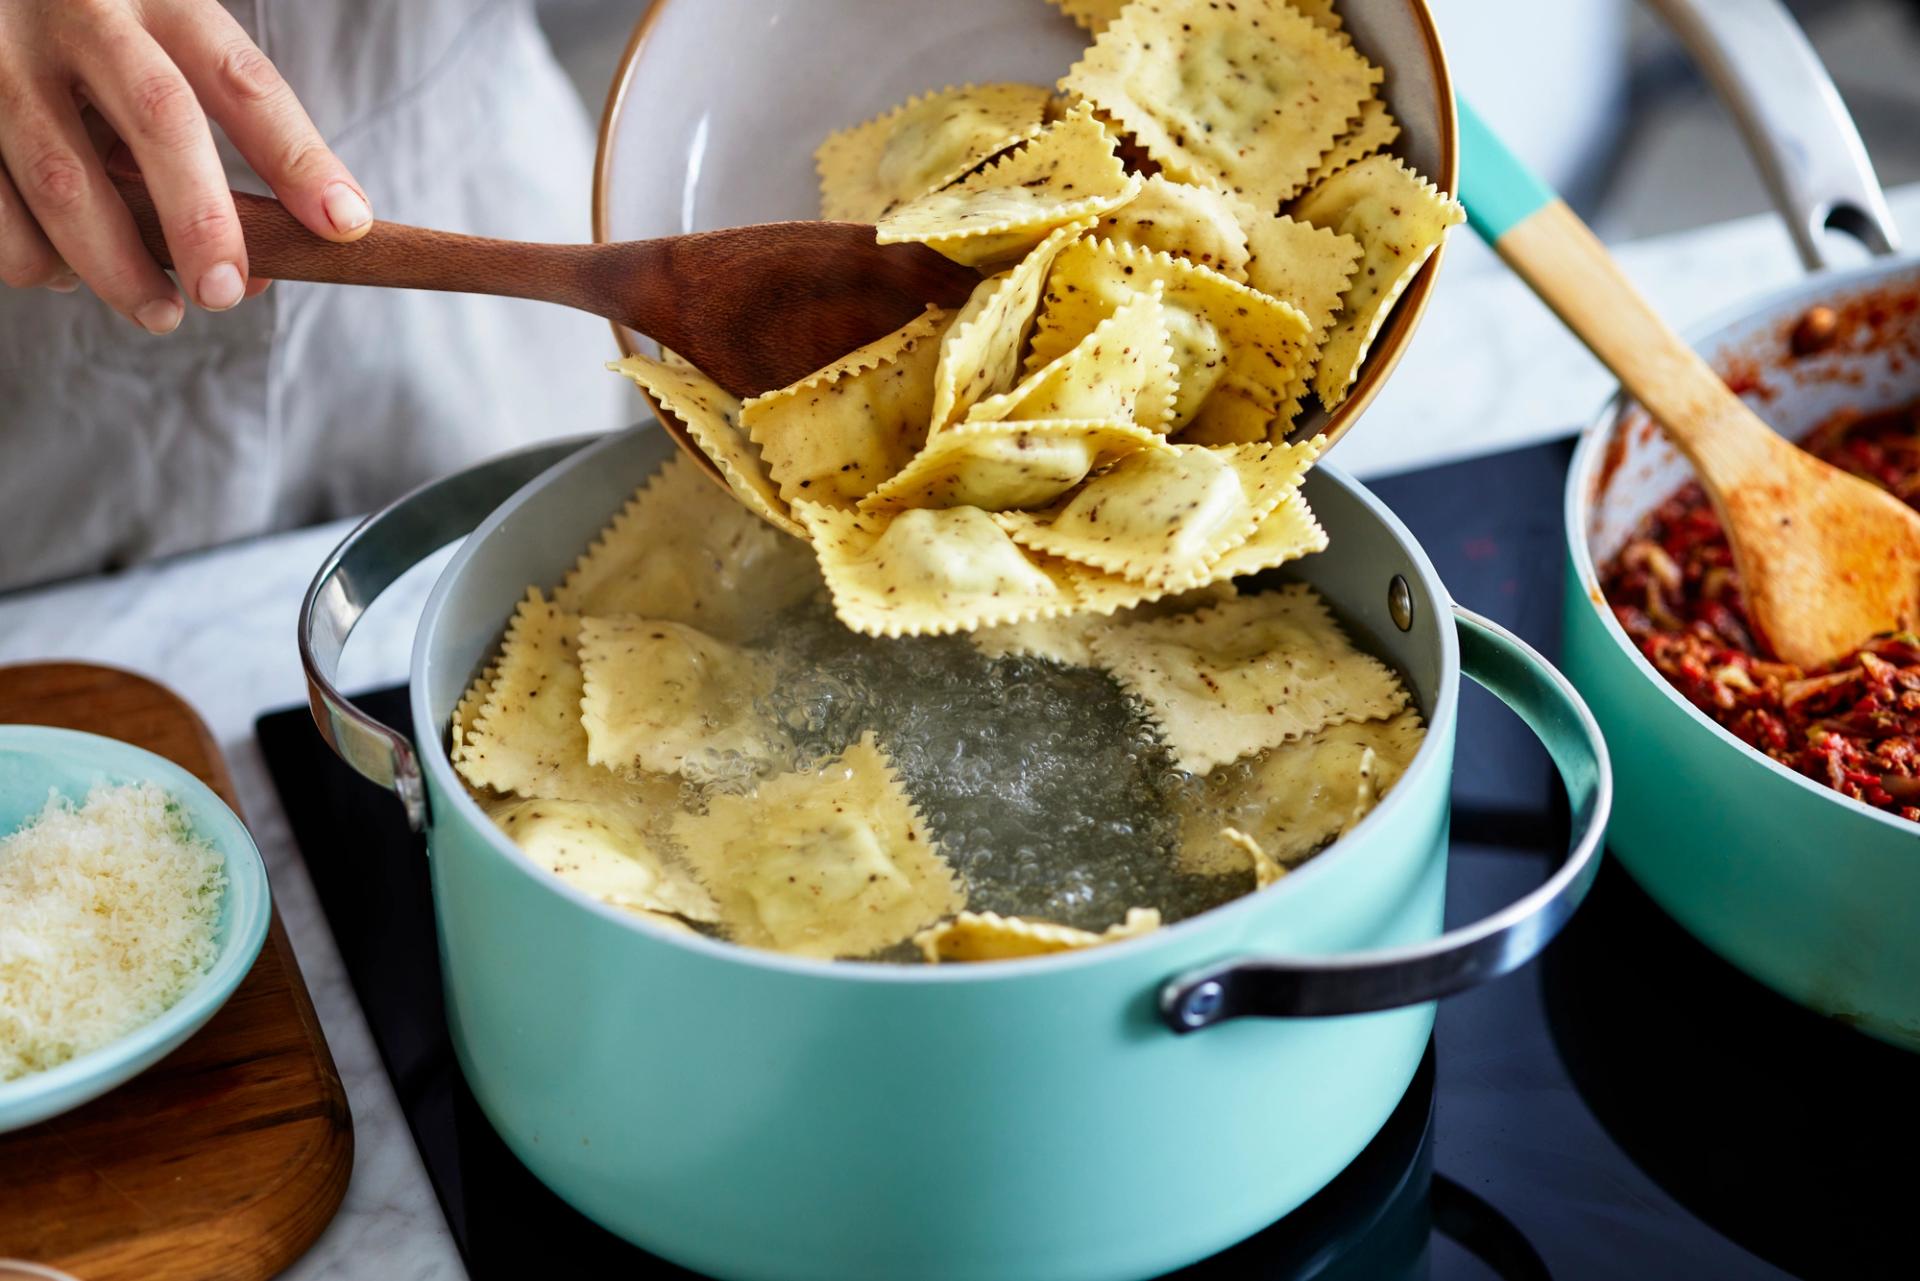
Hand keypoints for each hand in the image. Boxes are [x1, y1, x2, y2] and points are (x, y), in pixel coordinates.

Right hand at [0, 0, 371, 331]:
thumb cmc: (91, 48)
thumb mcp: (159, 64)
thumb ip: (209, 151)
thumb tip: (251, 276)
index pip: (245, 81)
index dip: (298, 158)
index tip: (344, 227)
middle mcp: (81, 13)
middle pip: (160, 118)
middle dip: (200, 220)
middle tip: (224, 294)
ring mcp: (0, 57)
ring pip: (59, 176)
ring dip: (114, 265)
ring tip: (158, 309)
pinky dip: (32, 256)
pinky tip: (60, 269)